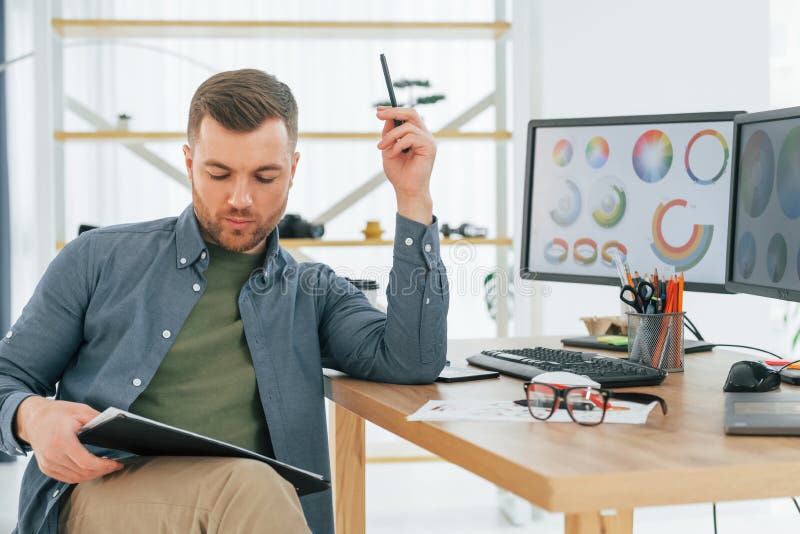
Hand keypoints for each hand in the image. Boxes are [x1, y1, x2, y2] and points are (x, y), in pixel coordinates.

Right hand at [15, 396, 123, 483]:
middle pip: (82, 472)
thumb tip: (114, 428)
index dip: (104, 466)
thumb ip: (98, 419)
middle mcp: (53, 455)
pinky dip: (80, 476)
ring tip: (105, 468)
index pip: (86, 462)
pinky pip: (66, 478)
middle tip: (114, 466)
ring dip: (92, 475)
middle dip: (102, 471)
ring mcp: (48, 464)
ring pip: (75, 478)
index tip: (116, 463)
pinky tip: (90, 471)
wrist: (33, 419)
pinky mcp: (46, 468)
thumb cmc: (56, 413)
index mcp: (62, 441)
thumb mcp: (80, 410)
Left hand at [376, 107, 435, 224]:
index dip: (393, 110)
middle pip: (411, 113)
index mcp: (416, 134)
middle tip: (378, 115)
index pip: (407, 115)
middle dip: (393, 112)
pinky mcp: (430, 147)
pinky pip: (411, 137)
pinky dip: (398, 145)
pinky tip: (394, 155)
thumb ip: (389, 132)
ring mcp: (428, 141)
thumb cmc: (399, 173)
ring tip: (382, 147)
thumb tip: (386, 115)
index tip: (378, 110)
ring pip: (408, 127)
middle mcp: (424, 135)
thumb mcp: (389, 148)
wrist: (406, 190)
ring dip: (391, 136)